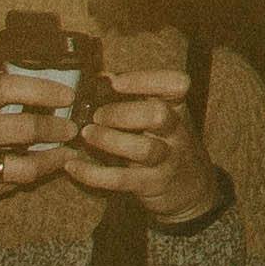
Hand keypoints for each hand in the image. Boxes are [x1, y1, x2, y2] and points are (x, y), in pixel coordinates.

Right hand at [0, 70, 81, 222]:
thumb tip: (31, 91)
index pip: (11, 87)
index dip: (45, 90)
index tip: (67, 96)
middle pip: (26, 127)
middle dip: (57, 127)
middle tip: (72, 127)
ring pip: (26, 162)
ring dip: (54, 157)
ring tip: (67, 152)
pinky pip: (12, 181)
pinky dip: (33, 175)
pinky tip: (45, 169)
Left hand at [56, 59, 222, 228]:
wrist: (192, 188)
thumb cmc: (166, 143)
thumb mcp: (161, 118)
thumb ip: (136, 98)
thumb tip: (102, 78)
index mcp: (177, 108)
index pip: (175, 85)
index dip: (145, 80)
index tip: (115, 82)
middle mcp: (176, 132)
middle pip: (158, 115)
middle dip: (123, 112)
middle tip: (97, 115)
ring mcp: (166, 160)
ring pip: (144, 149)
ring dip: (110, 140)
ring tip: (85, 135)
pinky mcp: (151, 185)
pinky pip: (121, 180)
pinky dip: (93, 173)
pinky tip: (72, 166)